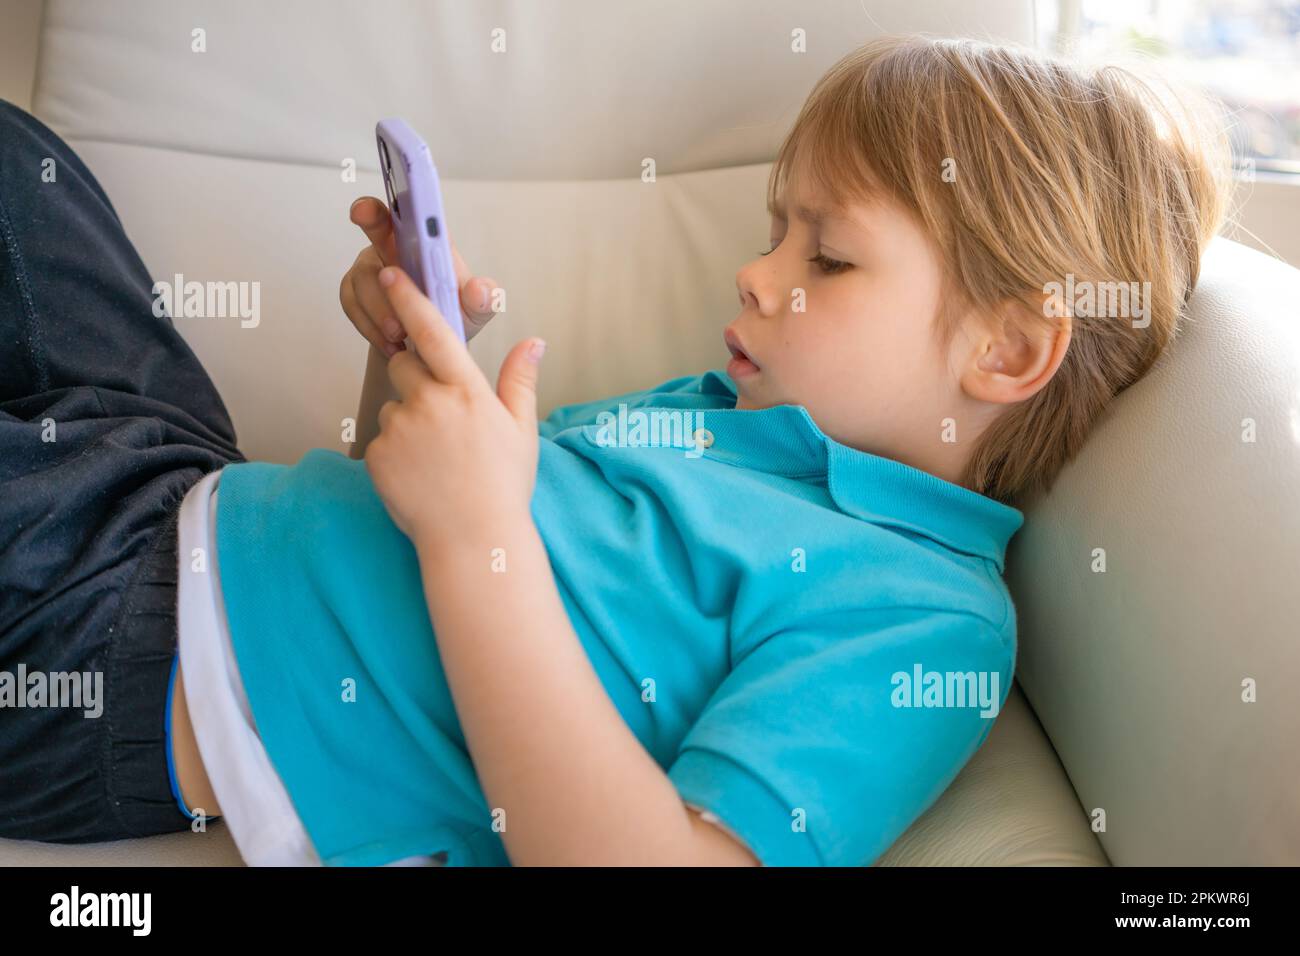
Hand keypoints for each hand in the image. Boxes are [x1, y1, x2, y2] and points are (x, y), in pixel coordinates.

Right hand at [339, 196, 500, 356]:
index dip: (389, 202)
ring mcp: (371, 269)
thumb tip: (482, 290)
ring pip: (362, 280)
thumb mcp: (474, 310)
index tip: (365, 208)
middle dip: (368, 235)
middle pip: (373, 228)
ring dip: (380, 310)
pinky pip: (352, 306)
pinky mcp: (354, 293)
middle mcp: (393, 246)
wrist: (431, 347)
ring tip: (401, 333)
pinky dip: (371, 328)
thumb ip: (483, 299)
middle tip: (385, 268)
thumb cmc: (451, 316)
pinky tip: (391, 343)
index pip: (405, 209)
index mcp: (424, 241)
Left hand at [364, 264, 545, 548]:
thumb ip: (520, 380)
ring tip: (435, 458)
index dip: (409, 298)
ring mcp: (399, 429)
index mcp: (466, 391)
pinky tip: (420, 475)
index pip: (432, 331)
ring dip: (408, 421)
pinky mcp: (376, 455)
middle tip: (442, 417)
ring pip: (394, 406)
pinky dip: (395, 452)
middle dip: (416, 378)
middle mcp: (429, 402)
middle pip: (403, 364)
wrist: (472, 538)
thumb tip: (534, 342)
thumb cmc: (502, 485)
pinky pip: (380, 440)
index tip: (391, 274)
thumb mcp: (521, 430)